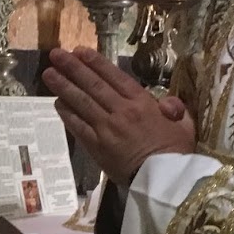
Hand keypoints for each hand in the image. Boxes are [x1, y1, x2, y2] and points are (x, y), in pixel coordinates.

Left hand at [42, 46, 195, 184]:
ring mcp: (105, 129)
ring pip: (81, 102)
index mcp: (142, 103)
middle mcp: (121, 111)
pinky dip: (66, 113)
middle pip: (93, 85)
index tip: (80, 50)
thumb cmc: (176, 154)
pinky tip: (57, 102)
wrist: (163, 183)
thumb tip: (167, 102)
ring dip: (63, 86)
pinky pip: (77, 125)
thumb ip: (175, 109)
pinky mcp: (96, 146)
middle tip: (56, 55)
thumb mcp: (184, 126)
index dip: (96, 63)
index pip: (114, 77)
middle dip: (72, 68)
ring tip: (49, 73)